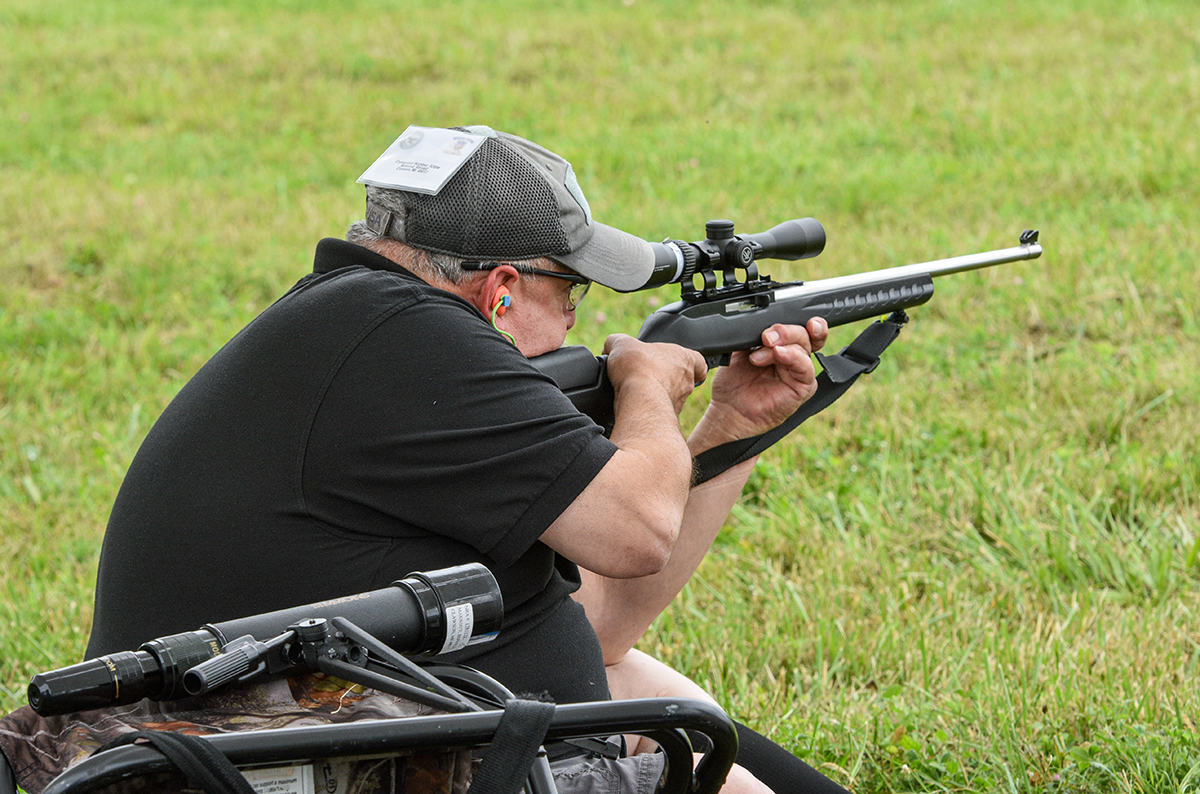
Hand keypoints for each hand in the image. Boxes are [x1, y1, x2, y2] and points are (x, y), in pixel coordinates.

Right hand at [603, 334, 707, 416]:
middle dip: (665, 378)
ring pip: (671, 397)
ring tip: (635, 390)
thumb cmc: (639, 369)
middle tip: (646, 374)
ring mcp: (678, 402)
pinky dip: (647, 409)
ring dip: (656, 395)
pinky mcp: (666, 418)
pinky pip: (658, 413)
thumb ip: (616, 341)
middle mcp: (686, 382)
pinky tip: (632, 405)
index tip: (678, 362)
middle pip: (682, 379)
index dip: (689, 361)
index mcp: (684, 359)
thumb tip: (610, 347)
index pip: (698, 360)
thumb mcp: (621, 343)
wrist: (637, 401)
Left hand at [698, 318, 828, 444]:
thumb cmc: (734, 384)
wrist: (728, 410)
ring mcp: (799, 372)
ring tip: (761, 352)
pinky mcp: (802, 388)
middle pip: (804, 333)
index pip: (798, 326)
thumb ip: (754, 334)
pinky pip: (806, 369)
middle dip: (785, 330)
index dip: (799, 317)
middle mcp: (793, 357)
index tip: (787, 310)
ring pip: (805, 347)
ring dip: (784, 343)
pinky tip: (779, 355)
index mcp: (782, 346)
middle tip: (766, 336)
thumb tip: (758, 319)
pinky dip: (794, 358)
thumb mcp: (740, 350)